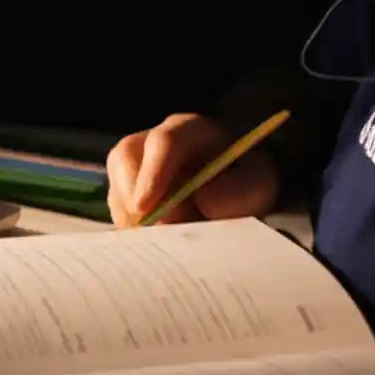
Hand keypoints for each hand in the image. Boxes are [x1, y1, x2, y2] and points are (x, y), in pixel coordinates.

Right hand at [105, 113, 280, 227]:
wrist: (237, 194)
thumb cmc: (245, 184)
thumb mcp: (258, 186)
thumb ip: (240, 190)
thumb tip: (204, 200)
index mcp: (189, 130)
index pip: (164, 142)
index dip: (152, 173)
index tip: (145, 207)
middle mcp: (154, 142)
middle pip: (126, 157)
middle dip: (133, 197)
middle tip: (155, 232)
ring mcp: (136, 165)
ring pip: (116, 186)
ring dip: (132, 217)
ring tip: (161, 242)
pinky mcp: (125, 190)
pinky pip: (116, 207)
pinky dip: (130, 229)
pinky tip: (152, 244)